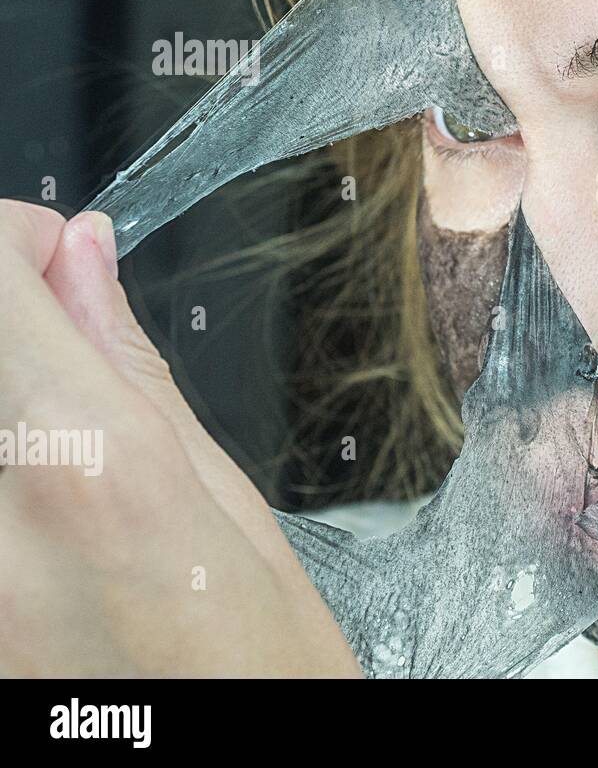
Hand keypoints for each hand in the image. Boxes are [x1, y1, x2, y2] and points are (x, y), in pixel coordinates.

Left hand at [0, 202, 361, 676]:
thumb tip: (78, 259)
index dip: (19, 241)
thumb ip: (127, 372)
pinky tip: (32, 494)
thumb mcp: (227, 504)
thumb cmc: (256, 672)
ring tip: (48, 429)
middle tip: (49, 326)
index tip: (58, 263)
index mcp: (86, 464)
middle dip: (1, 302)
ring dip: (0, 389)